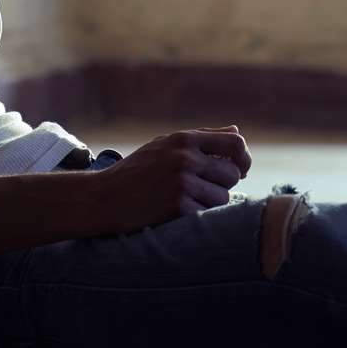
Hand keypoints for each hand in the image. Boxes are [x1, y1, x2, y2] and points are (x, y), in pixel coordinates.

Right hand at [91, 125, 251, 231]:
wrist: (103, 198)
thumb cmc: (137, 171)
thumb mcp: (165, 145)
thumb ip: (203, 137)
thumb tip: (236, 130)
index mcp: (185, 139)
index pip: (235, 143)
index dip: (243, 158)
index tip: (239, 169)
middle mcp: (186, 158)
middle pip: (232, 173)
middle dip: (224, 184)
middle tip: (204, 189)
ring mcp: (182, 183)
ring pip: (223, 197)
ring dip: (211, 203)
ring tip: (188, 201)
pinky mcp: (177, 208)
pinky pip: (207, 214)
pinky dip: (199, 217)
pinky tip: (179, 213)